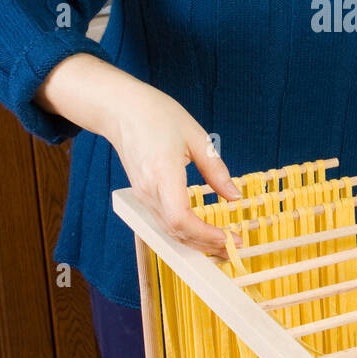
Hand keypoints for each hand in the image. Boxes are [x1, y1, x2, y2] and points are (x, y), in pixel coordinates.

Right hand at [104, 78, 242, 258]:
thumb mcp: (196, 136)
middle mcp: (149, 190)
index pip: (180, 219)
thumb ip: (215, 169)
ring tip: (223, 244)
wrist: (121, 110)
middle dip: (206, 245)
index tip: (229, 238)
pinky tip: (202, 232)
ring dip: (196, 242)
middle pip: (176, 232)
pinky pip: (164, 222)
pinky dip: (184, 232)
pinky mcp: (143, 195)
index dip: (205, 235)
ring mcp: (143, 195)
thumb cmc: (157, 115)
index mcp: (162, 173)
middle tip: (235, 247)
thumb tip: (234, 196)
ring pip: (169, 231)